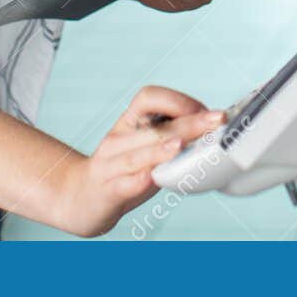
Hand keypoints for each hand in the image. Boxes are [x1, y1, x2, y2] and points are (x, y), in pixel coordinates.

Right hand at [59, 86, 223, 237]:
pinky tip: (149, 177)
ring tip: (180, 144)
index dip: (179, 100)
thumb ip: (171, 138)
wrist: (80, 198)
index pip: (149, 97)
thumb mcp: (145, 148)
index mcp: (129, 123)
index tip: (207, 111)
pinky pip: (122, 183)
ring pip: (136, 154)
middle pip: (154, 127)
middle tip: (216, 120)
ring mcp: (109, 165)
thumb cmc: (122, 171)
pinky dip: (136, 180)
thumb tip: (212, 129)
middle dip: (189, 122)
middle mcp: (118, 139)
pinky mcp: (106, 190)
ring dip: (160, 149)